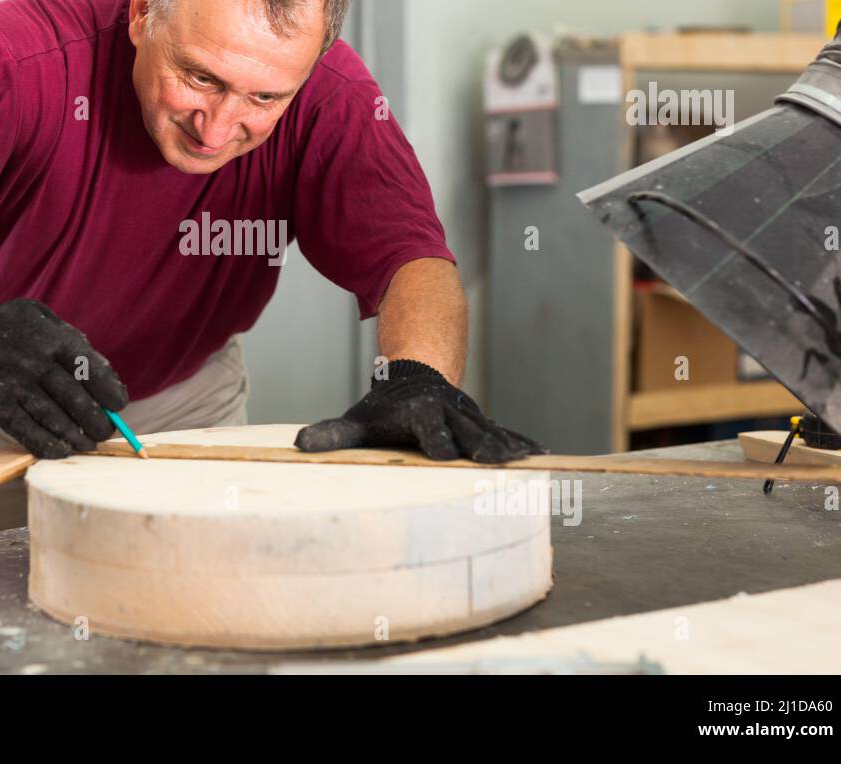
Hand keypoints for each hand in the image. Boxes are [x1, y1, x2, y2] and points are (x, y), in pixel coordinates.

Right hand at [0, 292, 126, 458]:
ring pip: (53, 417)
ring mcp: (14, 382)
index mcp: (55, 339)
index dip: (109, 392)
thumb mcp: (46, 321)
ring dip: (74, 436)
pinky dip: (44, 443)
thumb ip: (76, 344)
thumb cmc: (14, 329)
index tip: (119, 406)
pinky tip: (59, 451)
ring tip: (87, 446)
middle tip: (104, 433)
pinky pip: (24, 428)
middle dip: (95, 422)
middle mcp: (36, 361)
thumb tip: (109, 378)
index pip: (92, 369)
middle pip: (76, 398)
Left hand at [295, 359, 543, 461]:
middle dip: (481, 446)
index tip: (444, 456)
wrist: (413, 376)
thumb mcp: (358, 421)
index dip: (436, 439)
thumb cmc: (382, 409)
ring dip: (508, 446)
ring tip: (527, 462)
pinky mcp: (481, 422)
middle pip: (466, 430)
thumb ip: (333, 435)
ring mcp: (468, 416)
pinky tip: (540, 455)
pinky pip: (505, 431)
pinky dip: (521, 441)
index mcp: (418, 412)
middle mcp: (447, 412)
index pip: (428, 425)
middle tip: (494, 464)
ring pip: (490, 430)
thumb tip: (300, 444)